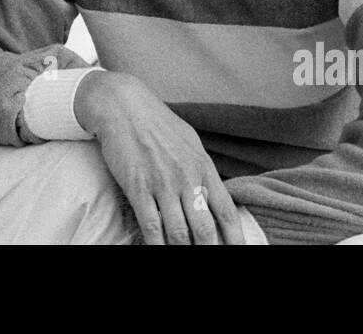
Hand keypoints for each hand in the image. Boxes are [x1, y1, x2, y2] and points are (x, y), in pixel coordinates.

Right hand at [75, 71, 244, 244]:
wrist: (124, 106)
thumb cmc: (158, 123)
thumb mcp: (190, 143)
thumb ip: (202, 170)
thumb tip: (211, 195)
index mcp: (203, 167)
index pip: (226, 211)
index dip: (235, 238)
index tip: (238, 251)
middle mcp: (186, 178)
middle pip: (205, 230)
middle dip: (208, 250)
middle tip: (208, 257)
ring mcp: (162, 184)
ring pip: (178, 233)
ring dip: (182, 251)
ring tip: (184, 257)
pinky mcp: (137, 187)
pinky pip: (150, 226)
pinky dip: (156, 245)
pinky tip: (158, 251)